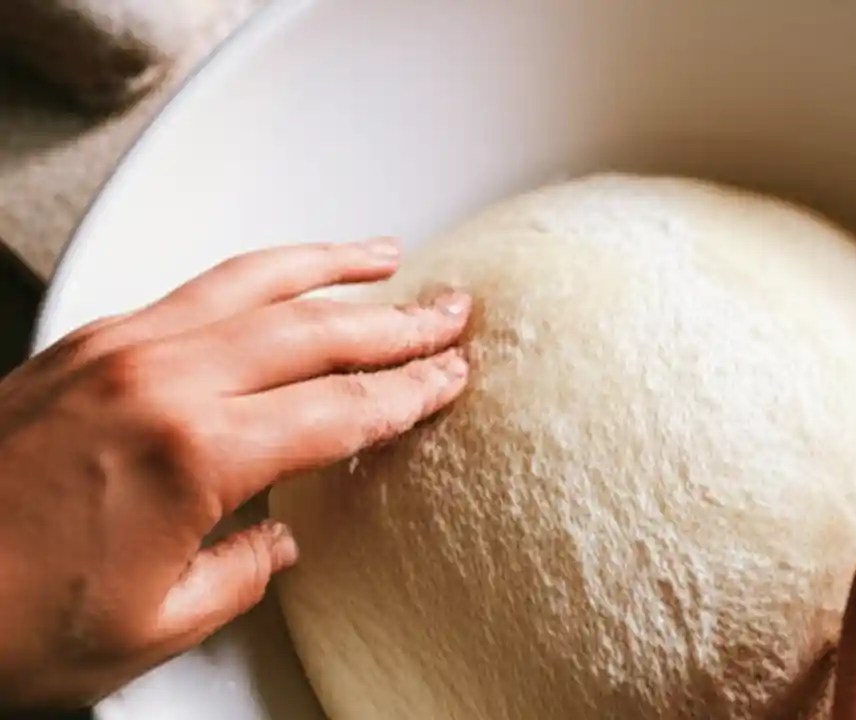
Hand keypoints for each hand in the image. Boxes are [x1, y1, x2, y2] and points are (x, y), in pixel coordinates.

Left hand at [0, 238, 471, 710]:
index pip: (340, 410)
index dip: (408, 393)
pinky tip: (276, 279)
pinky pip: (192, 288)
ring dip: (330, 269)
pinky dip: (253, 275)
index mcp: (194, 453)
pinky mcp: (82, 344)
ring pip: (253, 285)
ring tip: (384, 255)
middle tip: (452, 311)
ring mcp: (117, 350)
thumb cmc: (4, 617)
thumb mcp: (153, 626)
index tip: (451, 377)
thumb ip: (240, 573)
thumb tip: (276, 537)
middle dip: (397, 323)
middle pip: (314, 333)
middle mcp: (161, 381)